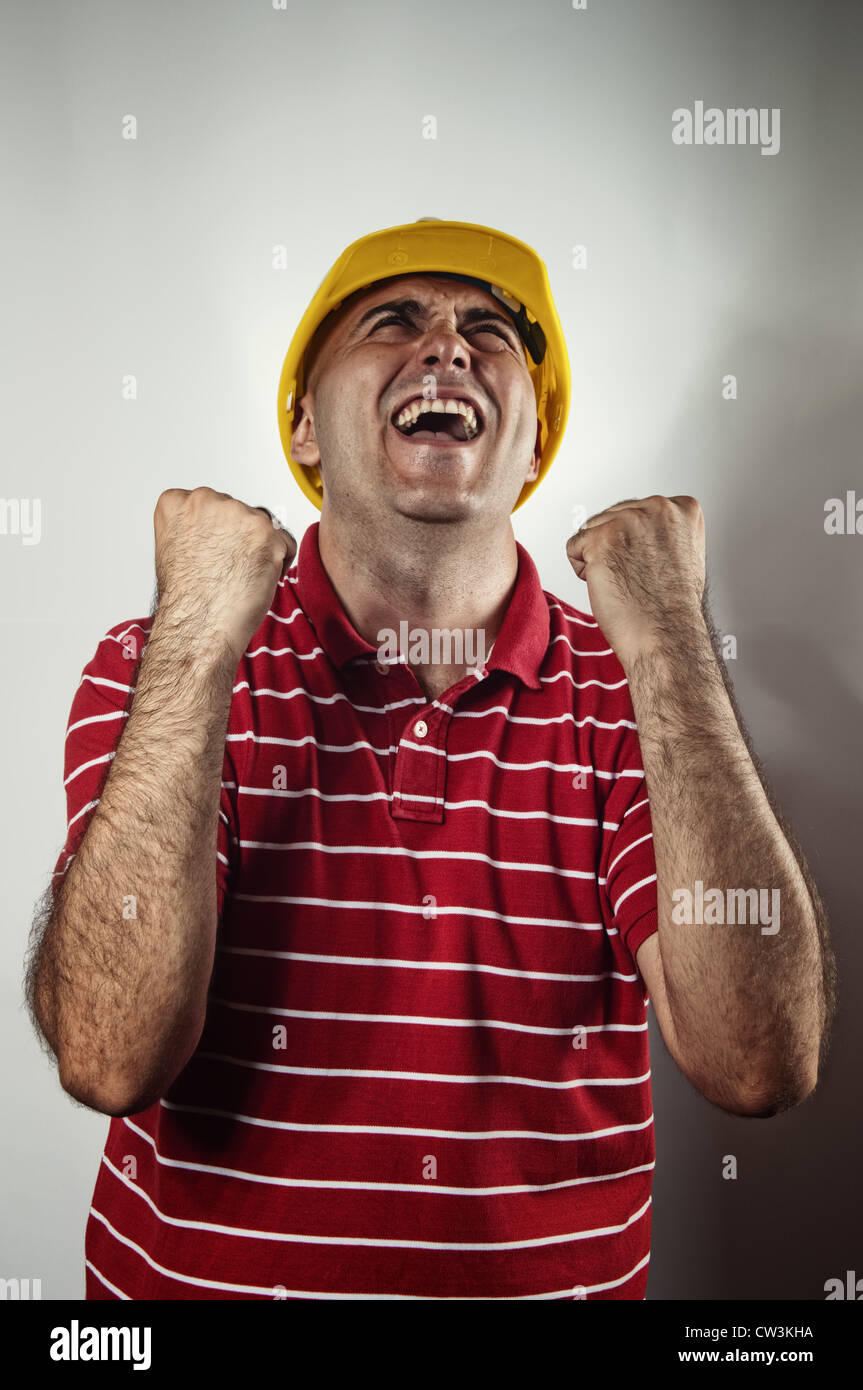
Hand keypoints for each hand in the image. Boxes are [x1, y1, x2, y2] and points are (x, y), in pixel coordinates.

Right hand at [153, 487, 296, 664]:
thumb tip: (220, 527)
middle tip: (226, 569)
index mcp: (177, 502)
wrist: (198, 627)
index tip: (208, 554)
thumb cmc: (187, 600)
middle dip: (240, 538)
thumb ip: (195, 528)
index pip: (211, 505)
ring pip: (264, 526)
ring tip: (239, 577)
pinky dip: (280, 562)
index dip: (216, 534)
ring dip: (261, 549)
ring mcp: (237, 513)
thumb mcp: (175, 549)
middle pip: (239, 511)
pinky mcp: (266, 532)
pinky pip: (286, 542)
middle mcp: (205, 500)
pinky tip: (257, 579)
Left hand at [566, 495, 705, 669]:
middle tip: (638, 578)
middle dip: (616, 549)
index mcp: (682, 508)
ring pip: (591, 531)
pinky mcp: (602, 538)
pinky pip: (574, 547)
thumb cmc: (671, 607)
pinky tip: (610, 584)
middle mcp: (658, 507)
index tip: (652, 566)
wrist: (665, 635)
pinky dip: (583, 571)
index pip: (636, 511)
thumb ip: (661, 531)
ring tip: (627, 581)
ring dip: (599, 559)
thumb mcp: (682, 553)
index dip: (636, 544)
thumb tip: (636, 528)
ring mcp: (629, 520)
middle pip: (611, 518)